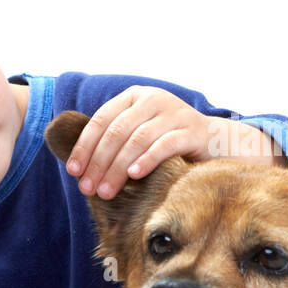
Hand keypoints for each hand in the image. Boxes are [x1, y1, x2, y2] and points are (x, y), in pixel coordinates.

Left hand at [63, 86, 281, 198]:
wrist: (213, 143)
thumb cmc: (166, 143)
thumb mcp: (138, 134)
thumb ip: (113, 141)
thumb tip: (77, 166)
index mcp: (134, 96)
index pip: (102, 119)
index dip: (85, 145)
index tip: (74, 171)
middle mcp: (153, 99)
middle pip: (118, 131)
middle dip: (99, 162)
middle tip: (89, 189)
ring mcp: (175, 112)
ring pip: (138, 139)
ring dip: (117, 168)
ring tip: (106, 191)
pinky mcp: (192, 130)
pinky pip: (165, 145)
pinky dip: (147, 160)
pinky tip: (134, 176)